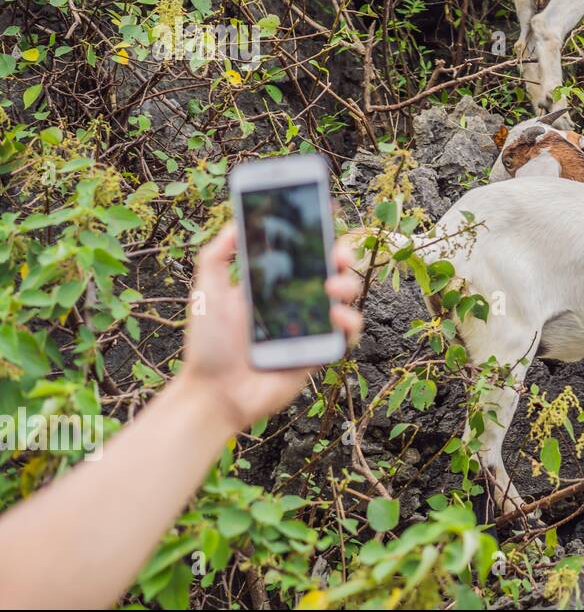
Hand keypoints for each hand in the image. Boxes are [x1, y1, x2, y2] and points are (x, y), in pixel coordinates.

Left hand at [179, 223, 362, 431]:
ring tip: (332, 287)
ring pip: (346, 300)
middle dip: (344, 257)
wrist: (214, 393)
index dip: (319, 237)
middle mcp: (295, 304)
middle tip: (338, 255)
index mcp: (273, 286)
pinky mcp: (319, 354)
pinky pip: (346, 336)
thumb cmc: (207, 345)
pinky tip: (335, 317)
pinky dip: (349, 323)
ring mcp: (310, 329)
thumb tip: (237, 222)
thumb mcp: (206, 291)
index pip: (303, 254)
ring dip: (348, 285)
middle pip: (333, 271)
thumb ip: (217, 255)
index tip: (327, 218)